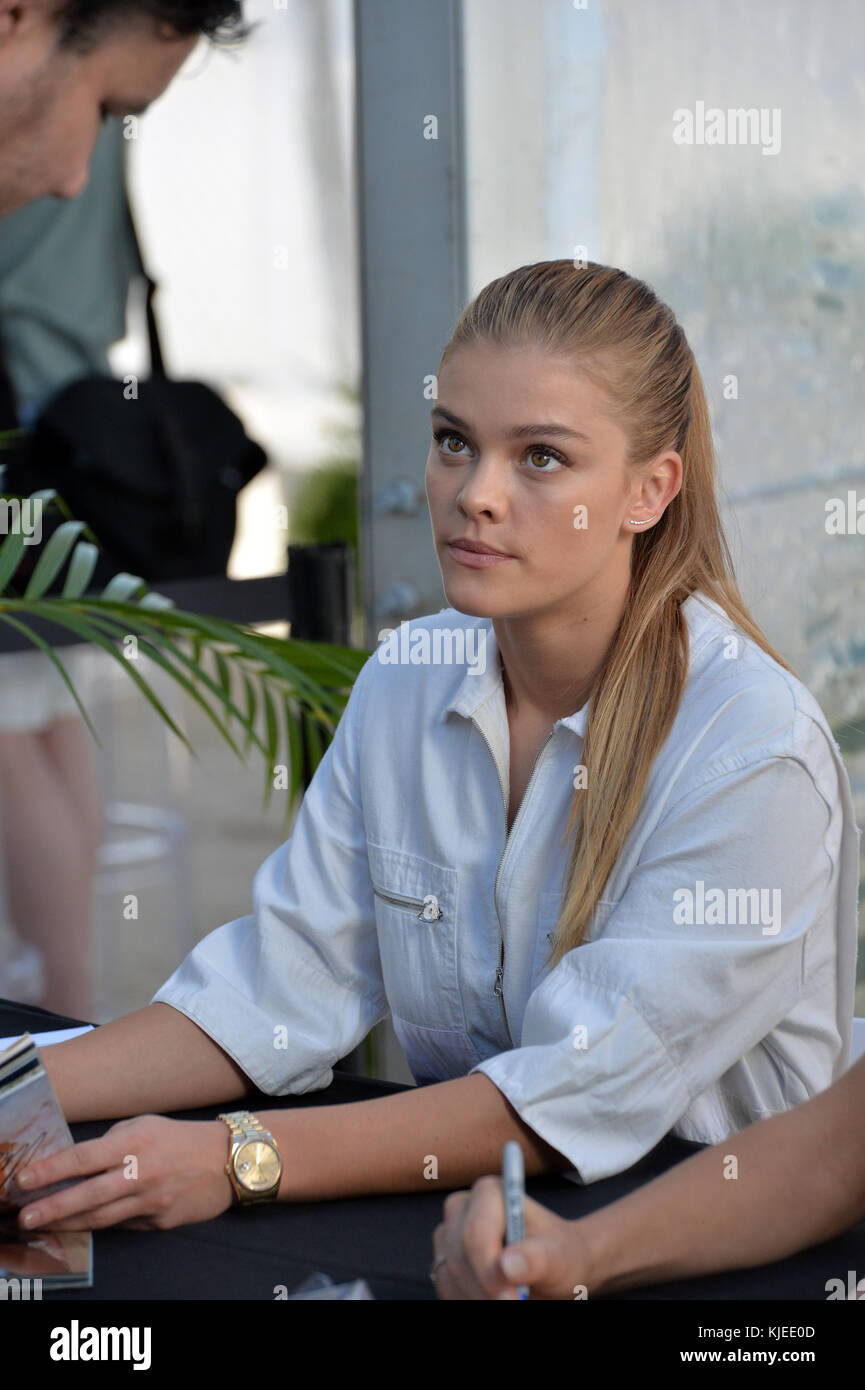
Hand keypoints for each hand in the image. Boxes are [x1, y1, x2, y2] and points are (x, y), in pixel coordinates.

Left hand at [14, 1116, 233, 1231]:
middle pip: (88, 1195)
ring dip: (69, 1223)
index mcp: (136, 1142)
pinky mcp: (161, 1222)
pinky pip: (125, 1224)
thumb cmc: (180, 1138)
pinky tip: (84, 1224)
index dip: (52, 1169)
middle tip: (24, 1216)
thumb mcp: (146, 1125)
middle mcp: (142, 1173)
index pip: (85, 1157)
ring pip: (101, 1218)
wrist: (229, 1160)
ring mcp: (152, 1201)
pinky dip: (104, 1224)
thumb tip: (79, 1163)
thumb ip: (113, 1142)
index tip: (24, 1178)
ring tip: (44, 1225)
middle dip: (52, 1207)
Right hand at [432, 1175, 594, 1299]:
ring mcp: (448, 1234)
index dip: (489, 1271)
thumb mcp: (559, 1256)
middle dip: (486, 1289)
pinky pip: (445, 1288)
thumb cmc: (559, 1254)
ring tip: (512, 1299)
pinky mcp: (443, 1259)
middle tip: (515, 1305)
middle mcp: (462, 1208)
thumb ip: (537, 1257)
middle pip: (459, 1258)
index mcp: (489, 1193)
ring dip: (478, 1297)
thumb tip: (507, 1265)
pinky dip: (469, 1300)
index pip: (476, 1234)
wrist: (554, 1266)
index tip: (512, 1300)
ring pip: (449, 1276)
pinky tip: (493, 1298)